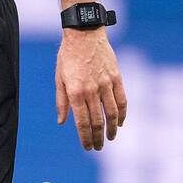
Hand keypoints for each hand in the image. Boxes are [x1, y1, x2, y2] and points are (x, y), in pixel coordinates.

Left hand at [55, 28, 126, 150]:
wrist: (84, 34)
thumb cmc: (68, 56)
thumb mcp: (59, 78)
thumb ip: (62, 102)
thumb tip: (62, 122)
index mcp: (75, 92)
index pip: (82, 123)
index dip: (85, 138)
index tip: (87, 148)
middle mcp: (91, 90)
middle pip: (98, 122)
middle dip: (98, 138)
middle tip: (98, 147)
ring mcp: (106, 84)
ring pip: (112, 114)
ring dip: (112, 130)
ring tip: (110, 138)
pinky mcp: (116, 77)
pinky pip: (122, 100)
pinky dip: (122, 114)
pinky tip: (120, 122)